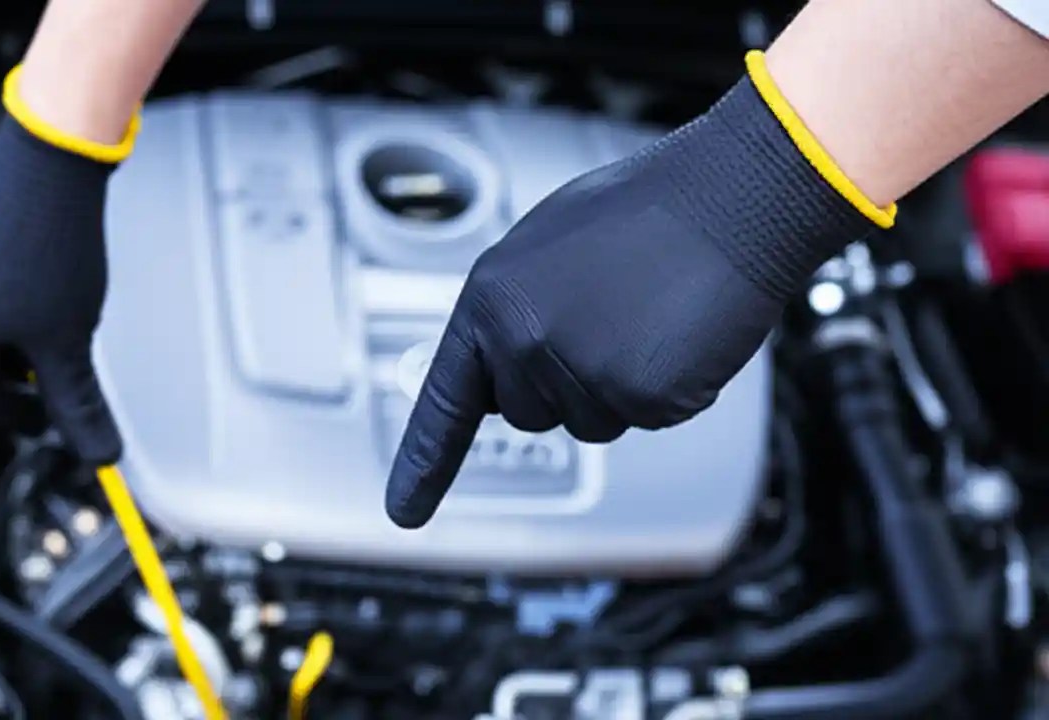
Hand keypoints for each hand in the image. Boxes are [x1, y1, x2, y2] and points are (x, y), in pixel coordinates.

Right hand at [0, 115, 121, 464]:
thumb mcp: (69, 342)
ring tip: (70, 313)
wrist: (48, 166)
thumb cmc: (51, 249)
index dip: (42, 421)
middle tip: (78, 360)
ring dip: (35, 343)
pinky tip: (56, 286)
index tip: (76, 421)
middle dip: (39, 375)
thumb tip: (103, 457)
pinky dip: (26, 312)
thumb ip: (81, 405)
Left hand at [385, 75, 877, 528]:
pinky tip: (677, 331)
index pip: (447, 399)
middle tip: (608, 319)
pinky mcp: (642, 395)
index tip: (406, 512)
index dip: (424, 462)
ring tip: (646, 315)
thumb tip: (498, 362)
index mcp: (492, 298)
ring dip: (619, 385)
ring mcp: (582, 371)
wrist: (730, 193)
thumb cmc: (645, 209)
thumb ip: (510, 311)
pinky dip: (668, 387)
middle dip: (565, 384)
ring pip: (590, 423)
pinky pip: (647, 419)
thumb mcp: (543, 249)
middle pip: (529, 415)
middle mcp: (524, 340)